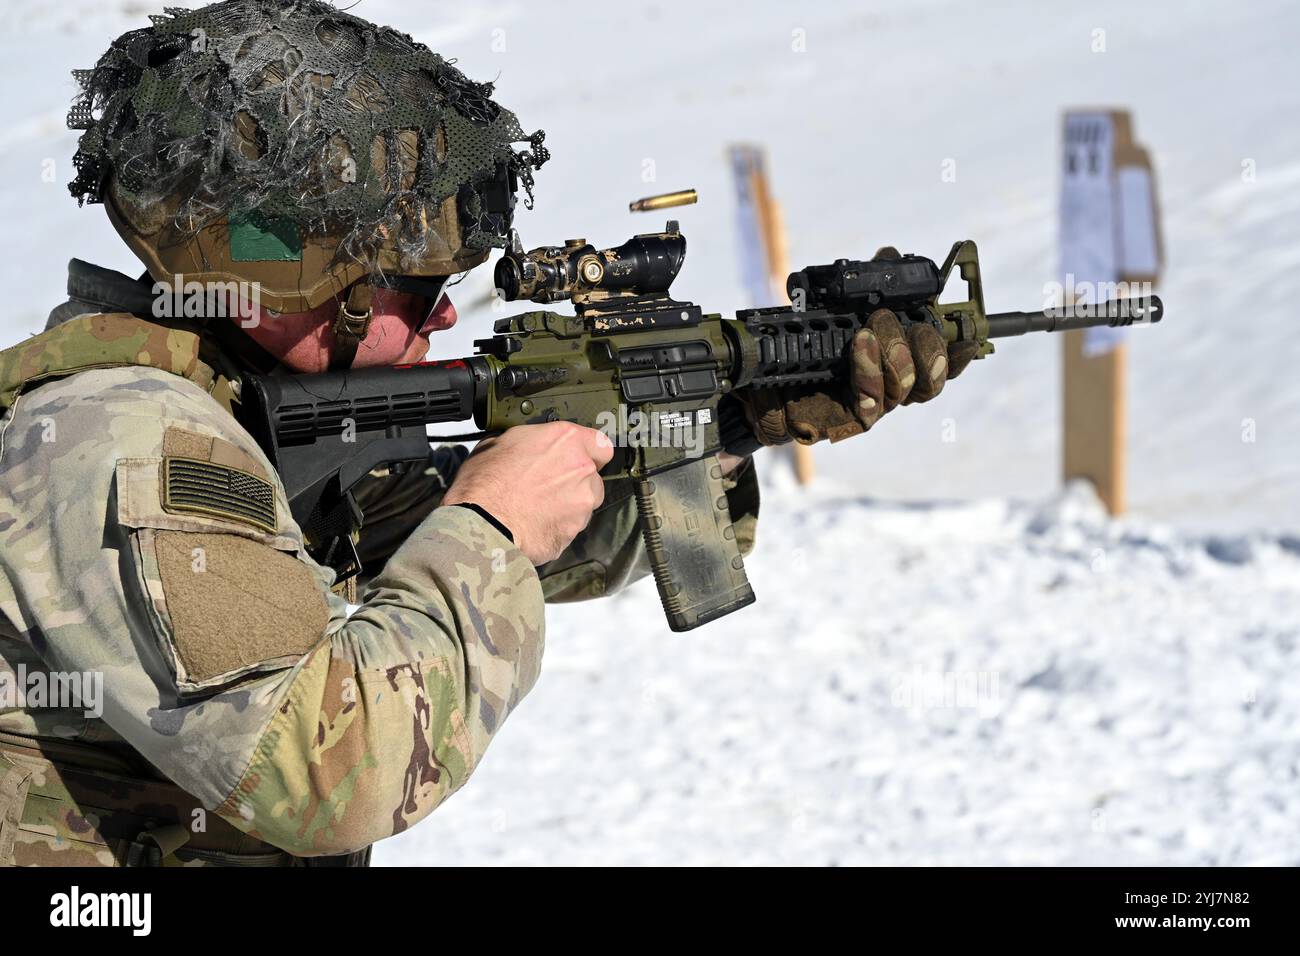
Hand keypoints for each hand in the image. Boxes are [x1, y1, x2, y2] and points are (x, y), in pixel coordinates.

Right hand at [442, 422, 613, 563]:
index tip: (577, 457)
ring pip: (584, 505)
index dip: (589, 452)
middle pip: (593, 477)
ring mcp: (581, 505)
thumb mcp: (496, 443)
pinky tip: (533, 524)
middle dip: (576, 482)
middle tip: (547, 485)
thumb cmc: (484, 483)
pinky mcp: (573, 533)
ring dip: (568, 506)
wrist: (480, 524)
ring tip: (537, 508)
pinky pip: (569, 529)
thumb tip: (526, 445)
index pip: (599, 444)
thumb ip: (526, 441)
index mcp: (566, 441)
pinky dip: (557, 528)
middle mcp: (581, 470)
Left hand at [741, 246, 981, 445]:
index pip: (944, 363)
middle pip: (933, 378)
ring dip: (892, 355)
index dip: (960, 353)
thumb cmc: (805, 343)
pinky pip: (873, 404)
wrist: (763, 377)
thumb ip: (869, 281)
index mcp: (899, 359)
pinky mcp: (849, 420)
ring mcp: (873, 405)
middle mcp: (892, 386)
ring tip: (864, 334)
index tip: (970, 336)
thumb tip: (891, 255)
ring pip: (908, 389)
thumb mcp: (838, 304)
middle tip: (887, 319)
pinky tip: (858, 351)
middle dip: (921, 344)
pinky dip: (868, 373)